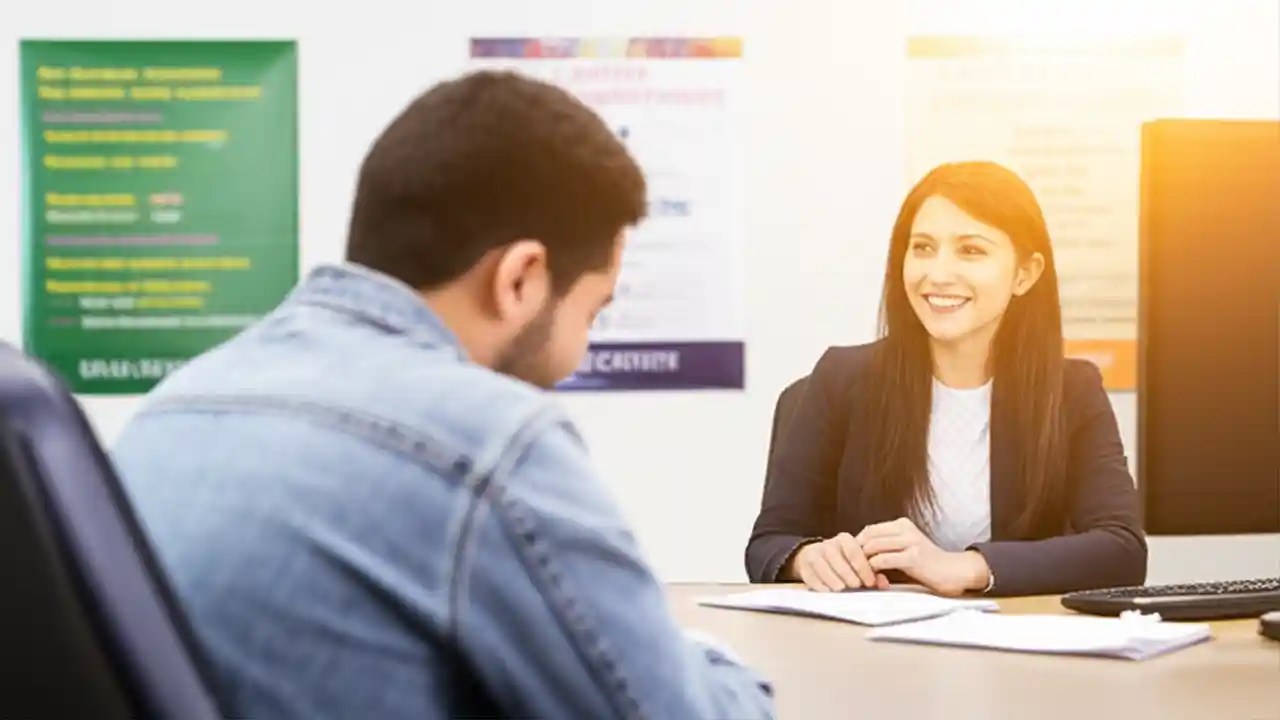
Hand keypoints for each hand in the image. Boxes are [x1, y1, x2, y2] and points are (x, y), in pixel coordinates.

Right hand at [785, 533, 889, 591]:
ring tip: (843, 591)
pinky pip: (811, 577)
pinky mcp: (804, 566)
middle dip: (849, 575)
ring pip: (823, 568)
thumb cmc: (844, 562)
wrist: (815, 557)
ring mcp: (814, 554)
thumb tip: (883, 583)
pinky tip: (829, 592)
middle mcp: (828, 544)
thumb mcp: (858, 563)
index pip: (855, 552)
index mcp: (845, 539)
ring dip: (834, 581)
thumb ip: (872, 573)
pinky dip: (821, 586)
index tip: (870, 582)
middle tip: (857, 587)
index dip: (863, 568)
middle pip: (838, 560)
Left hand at [856, 518, 990, 596]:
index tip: (852, 558)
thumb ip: (886, 544)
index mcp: (902, 524)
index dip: (857, 544)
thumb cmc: (926, 563)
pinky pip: (883, 560)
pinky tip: (874, 578)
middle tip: (853, 568)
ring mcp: (910, 542)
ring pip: (873, 546)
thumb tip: (858, 549)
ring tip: (861, 574)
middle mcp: (905, 529)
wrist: (953, 572)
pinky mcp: (913, 557)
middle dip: (857, 553)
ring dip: (863, 562)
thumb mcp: (905, 546)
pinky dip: (874, 569)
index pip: (870, 529)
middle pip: (869, 536)